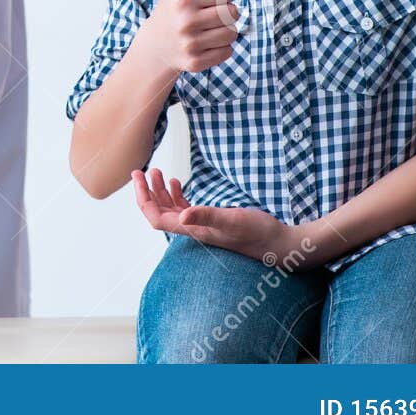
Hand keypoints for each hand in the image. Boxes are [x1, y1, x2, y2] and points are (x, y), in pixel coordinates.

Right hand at [132, 0, 239, 78]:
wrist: (153, 48)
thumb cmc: (171, 9)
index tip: (205, 0)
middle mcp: (185, 21)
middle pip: (234, 13)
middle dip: (225, 13)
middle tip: (207, 16)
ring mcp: (189, 44)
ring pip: (233, 33)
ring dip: (224, 31)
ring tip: (206, 31)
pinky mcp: (195, 63)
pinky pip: (227, 52)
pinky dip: (221, 49)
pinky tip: (204, 45)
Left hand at [134, 168, 310, 268]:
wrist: (277, 243)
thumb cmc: (257, 232)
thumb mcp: (232, 219)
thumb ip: (208, 215)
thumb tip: (183, 215)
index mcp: (193, 230)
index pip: (155, 218)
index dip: (142, 199)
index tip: (138, 178)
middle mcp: (193, 229)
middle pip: (158, 212)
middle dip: (146, 192)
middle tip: (140, 171)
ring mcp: (201, 225)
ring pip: (170, 209)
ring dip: (159, 191)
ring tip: (156, 172)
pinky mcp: (210, 221)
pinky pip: (185, 208)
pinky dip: (176, 195)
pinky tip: (176, 183)